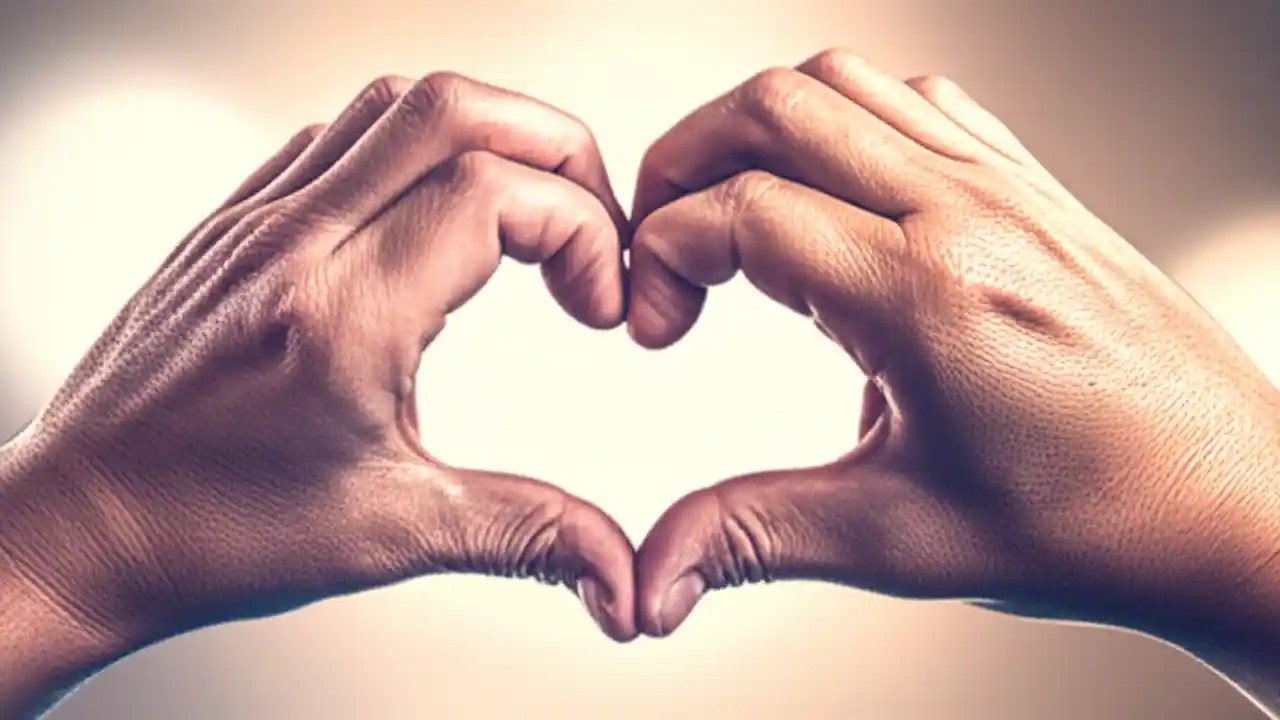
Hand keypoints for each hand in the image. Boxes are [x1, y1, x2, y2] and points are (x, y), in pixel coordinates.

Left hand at [0, 72, 636, 715]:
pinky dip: (414, 148)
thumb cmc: (211, 532)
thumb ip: (524, 532)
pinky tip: (436, 215)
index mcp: (341, 318)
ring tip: (527, 208)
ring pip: (392, 104)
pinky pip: (336, 137)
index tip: (598, 304)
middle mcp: (292, 245)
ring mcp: (254, 223)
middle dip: (557, 150)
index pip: (492, 194)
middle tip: (591, 223)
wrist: (81, 528)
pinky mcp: (232, 223)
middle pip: (452, 111)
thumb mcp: (390, 533)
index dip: (582, 232)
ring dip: (487, 134)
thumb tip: (617, 573)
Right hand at [628, 48, 1279, 667]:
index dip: (662, 255)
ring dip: (761, 128)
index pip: (742, 213)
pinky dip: (848, 122)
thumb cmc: (1095, 525)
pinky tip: (836, 195)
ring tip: (731, 206)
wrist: (1236, 509)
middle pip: (777, 110)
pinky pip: (924, 103)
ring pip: (848, 85)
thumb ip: (755, 533)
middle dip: (685, 161)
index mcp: (925, 293)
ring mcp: (1011, 189)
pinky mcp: (1039, 191)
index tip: (651, 320)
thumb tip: (656, 576)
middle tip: (660, 238)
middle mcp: (968, 212)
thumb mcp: (902, 536)